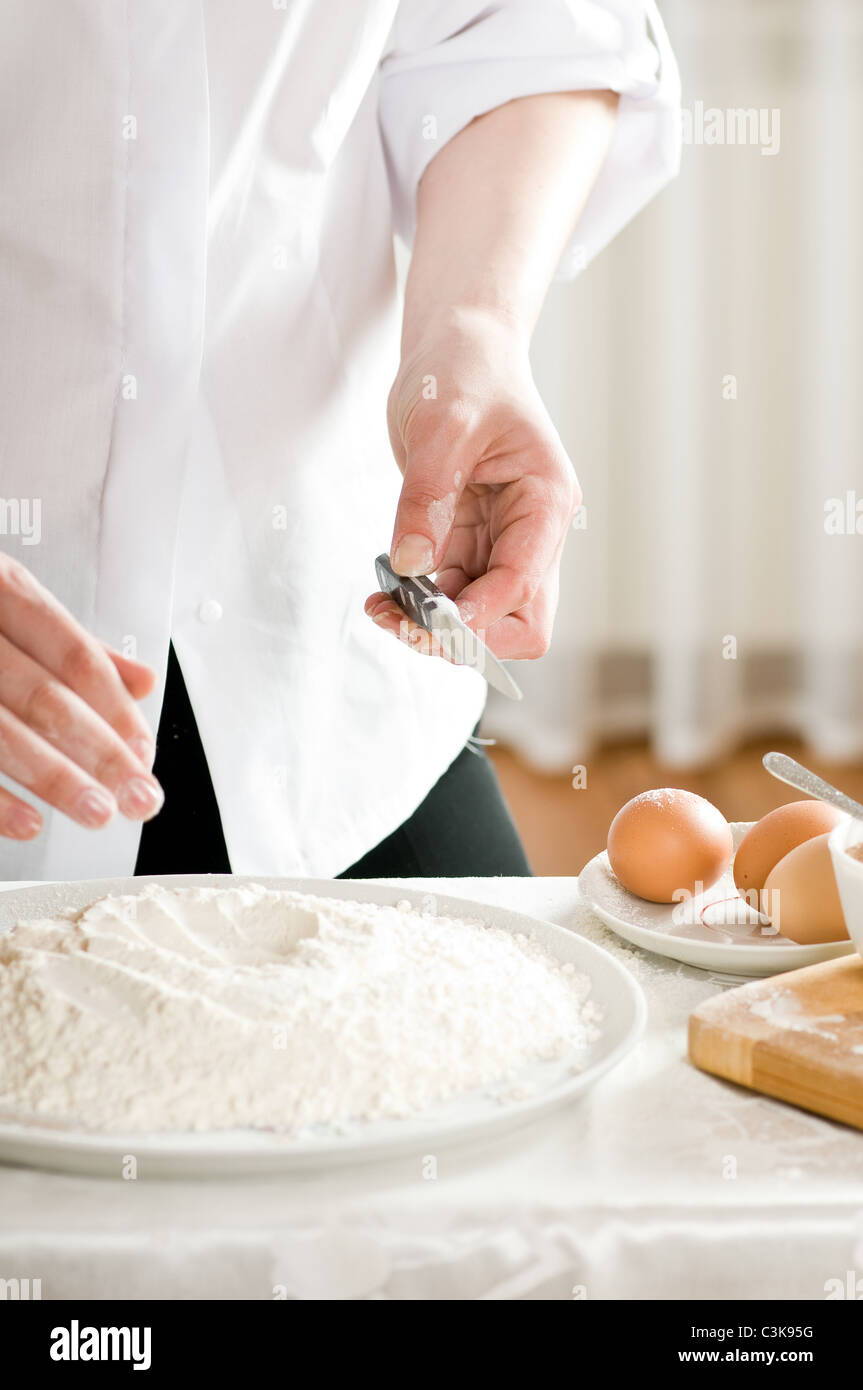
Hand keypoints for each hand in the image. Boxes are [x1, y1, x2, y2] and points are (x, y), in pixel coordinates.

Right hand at [0, 554, 163, 839]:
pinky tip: (26, 823)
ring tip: (97, 814)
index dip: (115, 709)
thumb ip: (71, 644)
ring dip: (53, 779)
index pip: (73, 656)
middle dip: (100, 754)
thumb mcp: (6, 600)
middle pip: (44, 699)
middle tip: (140, 798)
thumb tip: (142, 683)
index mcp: (0, 587)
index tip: (146, 753)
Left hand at [365, 306, 579, 660]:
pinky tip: (384, 594)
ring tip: (382, 608)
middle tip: (408, 627)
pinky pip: (450, 595)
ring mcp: (502, 542)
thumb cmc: (465, 371)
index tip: (432, 621)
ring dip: (434, 625)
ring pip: (481, 617)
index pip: (526, 582)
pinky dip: (419, 605)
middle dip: (468, 636)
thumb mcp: (442, 426)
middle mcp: (533, 532)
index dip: (482, 612)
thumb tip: (411, 564)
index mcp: (547, 501)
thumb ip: (427, 498)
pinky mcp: (469, 543)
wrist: (458, 348)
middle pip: (520, 620)